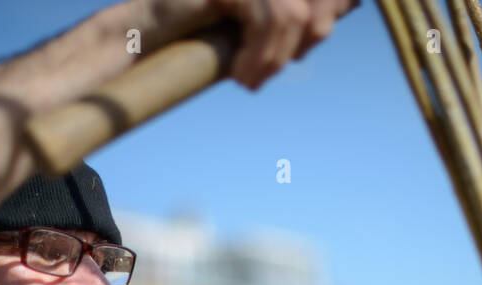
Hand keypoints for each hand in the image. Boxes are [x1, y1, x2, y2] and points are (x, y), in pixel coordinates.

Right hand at [143, 0, 358, 89]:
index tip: (297, 55)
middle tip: (264, 74)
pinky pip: (266, 19)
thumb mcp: (255, 28)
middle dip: (299, 46)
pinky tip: (238, 75)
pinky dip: (257, 56)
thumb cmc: (197, 35)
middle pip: (314, 6)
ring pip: (292, 17)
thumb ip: (291, 18)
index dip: (323, 22)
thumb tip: (337, 13)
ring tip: (248, 81)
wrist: (143, 33)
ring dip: (272, 59)